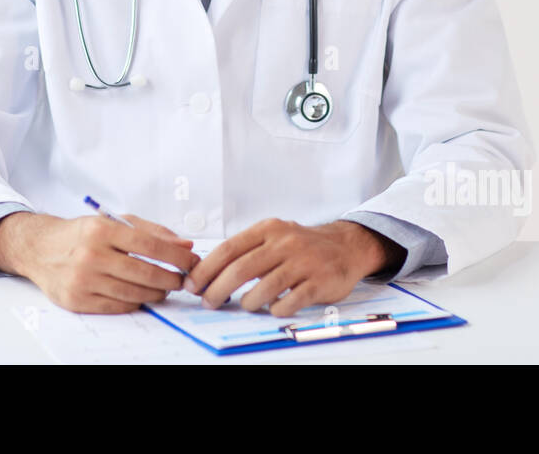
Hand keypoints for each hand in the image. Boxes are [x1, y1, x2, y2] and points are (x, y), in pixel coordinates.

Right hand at [0, 211, 200, 313]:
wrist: (41, 249)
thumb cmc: (83, 234)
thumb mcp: (114, 222)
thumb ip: (151, 232)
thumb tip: (185, 246)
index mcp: (101, 230)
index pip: (149, 245)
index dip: (176, 256)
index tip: (191, 262)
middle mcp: (90, 254)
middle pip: (144, 273)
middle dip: (171, 279)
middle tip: (182, 280)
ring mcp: (82, 280)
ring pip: (134, 293)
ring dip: (156, 293)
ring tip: (164, 288)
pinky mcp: (77, 300)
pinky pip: (118, 306)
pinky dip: (135, 302)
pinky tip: (141, 295)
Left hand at [182, 218, 404, 316]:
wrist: (345, 245)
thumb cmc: (300, 245)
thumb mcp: (273, 236)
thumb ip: (246, 250)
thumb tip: (208, 273)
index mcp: (268, 229)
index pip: (228, 248)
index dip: (206, 269)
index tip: (193, 285)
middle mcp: (284, 242)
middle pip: (241, 269)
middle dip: (218, 289)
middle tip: (209, 302)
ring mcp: (303, 262)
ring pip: (265, 287)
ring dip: (247, 302)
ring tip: (243, 305)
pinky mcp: (319, 281)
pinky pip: (290, 302)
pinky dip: (275, 309)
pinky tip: (272, 308)